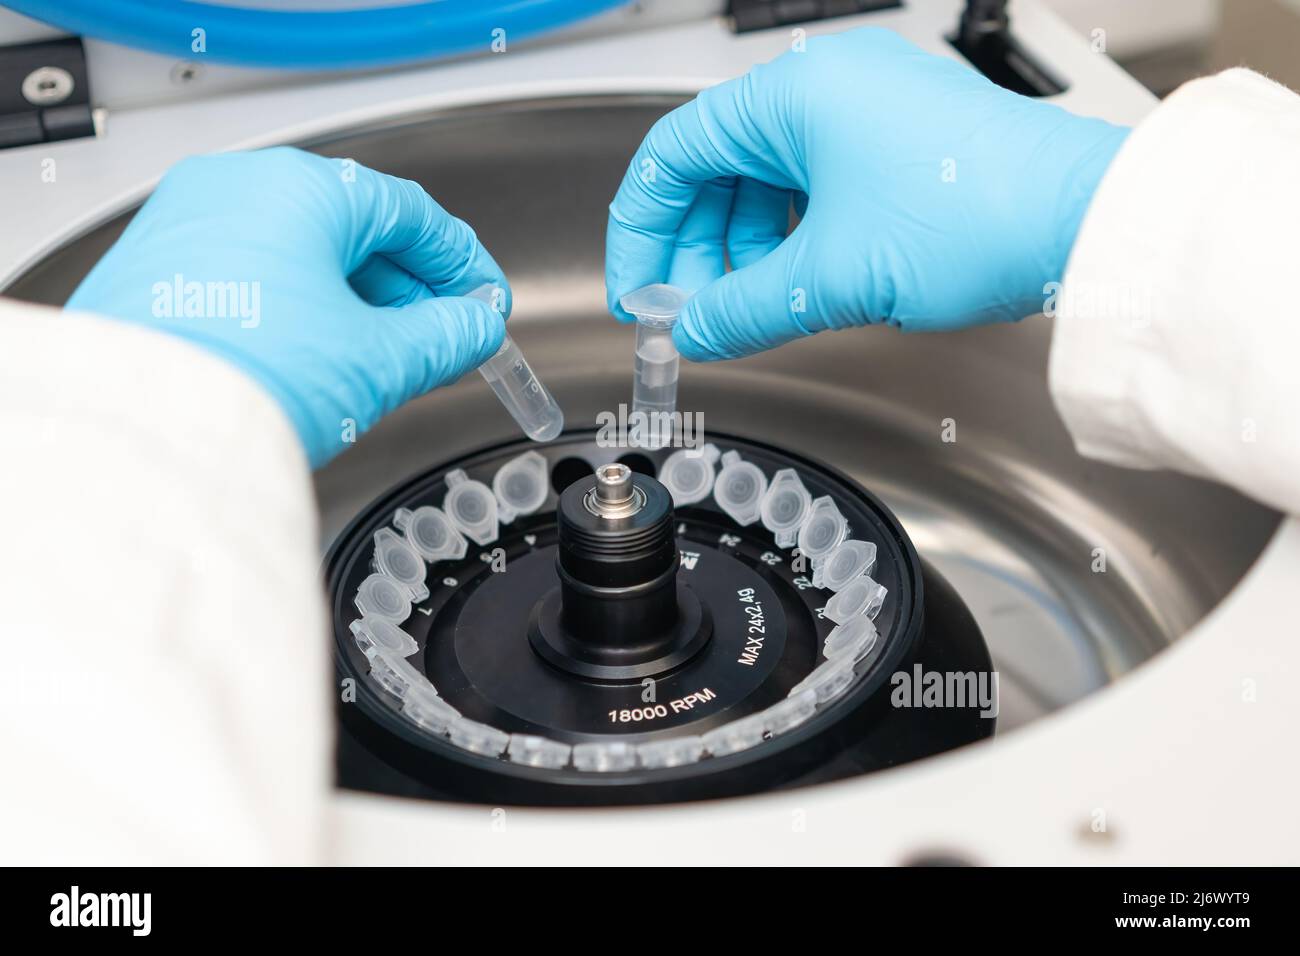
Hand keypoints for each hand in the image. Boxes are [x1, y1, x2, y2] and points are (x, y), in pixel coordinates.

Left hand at [68, 147, 509, 466]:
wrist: (137, 433)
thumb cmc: (243, 379)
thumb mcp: (378, 359)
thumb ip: (445, 336)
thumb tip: (474, 327)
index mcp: (300, 188)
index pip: (410, 213)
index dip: (461, 264)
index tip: (483, 303)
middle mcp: (238, 187)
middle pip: (354, 230)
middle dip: (408, 291)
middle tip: (441, 338)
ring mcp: (189, 222)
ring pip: (300, 251)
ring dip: (353, 302)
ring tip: (381, 357)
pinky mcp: (158, 265)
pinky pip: (251, 272)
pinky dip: (296, 308)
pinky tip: (317, 357)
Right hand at [605, 27, 1128, 359]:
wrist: (1084, 224)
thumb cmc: (977, 217)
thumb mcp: (829, 278)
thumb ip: (739, 310)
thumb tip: (692, 329)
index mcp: (795, 93)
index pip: (674, 155)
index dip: (642, 229)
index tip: (638, 289)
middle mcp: (827, 89)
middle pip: (718, 170)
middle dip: (696, 250)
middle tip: (690, 314)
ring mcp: (866, 113)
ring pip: (766, 185)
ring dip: (743, 253)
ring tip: (743, 311)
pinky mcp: (897, 146)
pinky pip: (814, 191)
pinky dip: (790, 242)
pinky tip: (789, 288)